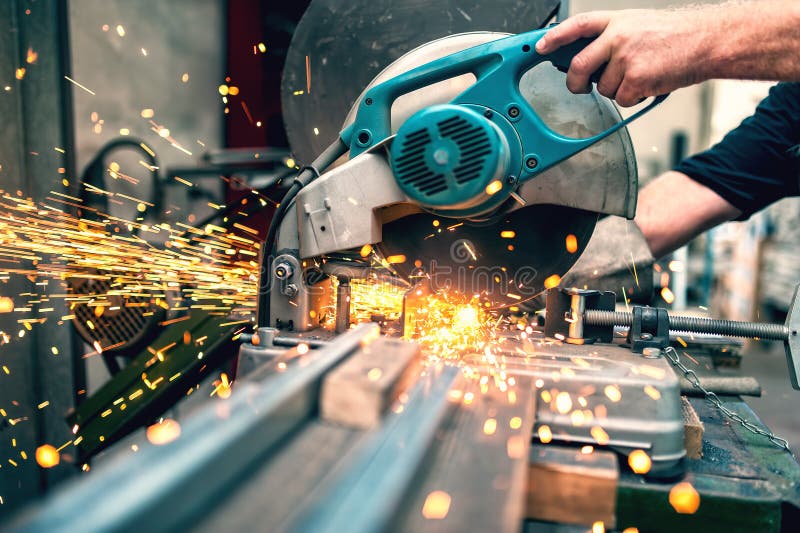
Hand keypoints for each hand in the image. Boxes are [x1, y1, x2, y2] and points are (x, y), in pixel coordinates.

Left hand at [536, 9, 707, 105]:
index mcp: (616, 21)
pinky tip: (648, 84)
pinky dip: (633, 98)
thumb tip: (587, 59)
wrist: (707, 41)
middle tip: (580, 86)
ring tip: (640, 75)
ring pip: (603, 88)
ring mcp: (626, 58)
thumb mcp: (638, 25)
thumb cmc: (675, 36)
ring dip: (618, 89)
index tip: (540, 46)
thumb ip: (611, 38)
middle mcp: (617, 37)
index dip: (555, 37)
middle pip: (579, 65)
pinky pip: (622, 99)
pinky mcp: (636, 78)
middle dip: (575, 82)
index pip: (577, 26)